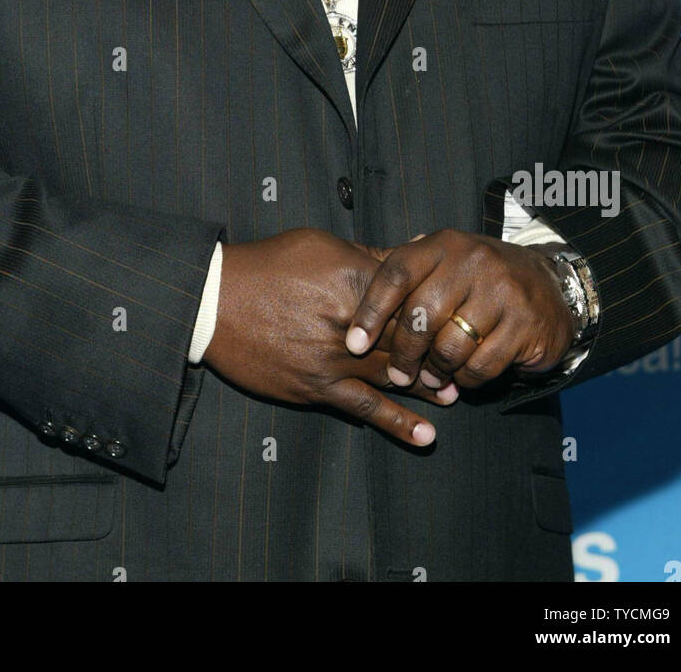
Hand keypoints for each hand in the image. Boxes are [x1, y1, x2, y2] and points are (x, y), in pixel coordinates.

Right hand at [203, 228, 457, 446]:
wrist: (214, 301)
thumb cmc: (266, 265)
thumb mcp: (319, 245)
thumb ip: (367, 255)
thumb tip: (408, 252)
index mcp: (354, 281)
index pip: (410, 297)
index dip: (437, 309)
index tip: (457, 315)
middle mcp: (349, 324)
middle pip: (409, 340)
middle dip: (440, 351)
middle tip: (466, 359)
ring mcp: (332, 360)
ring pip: (393, 376)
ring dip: (427, 388)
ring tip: (455, 395)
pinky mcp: (315, 388)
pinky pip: (362, 408)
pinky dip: (396, 421)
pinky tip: (424, 434)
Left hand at [345, 229, 575, 391]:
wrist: (550, 285)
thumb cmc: (479, 278)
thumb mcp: (445, 261)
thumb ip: (406, 272)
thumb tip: (351, 287)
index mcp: (444, 245)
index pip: (397, 274)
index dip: (371, 311)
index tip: (353, 343)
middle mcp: (473, 262)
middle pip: (421, 315)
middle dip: (404, 352)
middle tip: (398, 373)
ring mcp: (502, 292)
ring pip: (450, 345)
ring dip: (435, 370)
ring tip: (431, 377)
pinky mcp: (525, 325)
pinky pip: (481, 365)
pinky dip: (466, 380)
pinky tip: (462, 378)